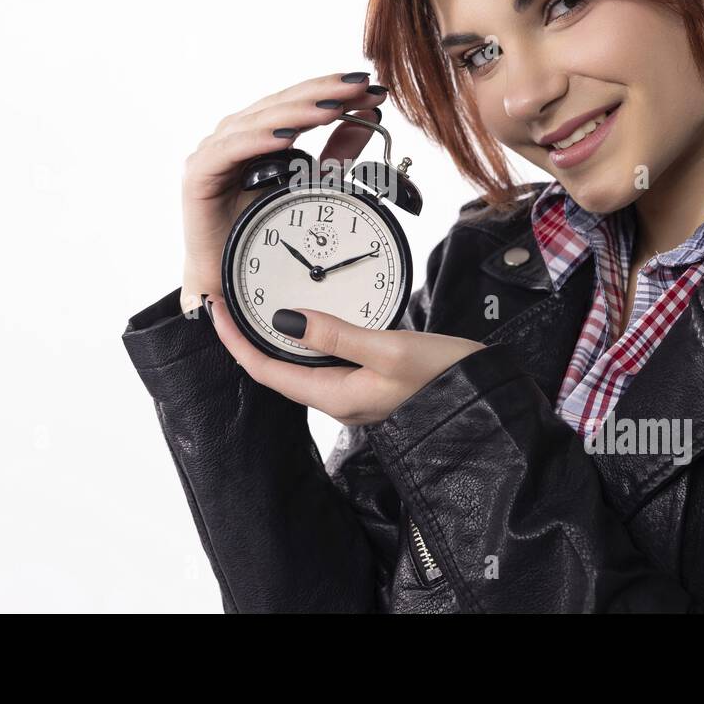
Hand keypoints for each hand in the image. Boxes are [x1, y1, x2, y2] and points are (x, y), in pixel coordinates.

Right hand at [179, 72, 385, 311]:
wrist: (229, 278)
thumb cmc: (263, 231)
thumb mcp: (313, 184)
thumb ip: (337, 152)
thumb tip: (370, 118)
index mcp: (259, 133)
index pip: (300, 103)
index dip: (334, 92)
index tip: (372, 89)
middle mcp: (234, 135)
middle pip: (282, 105)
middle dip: (324, 93)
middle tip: (360, 86)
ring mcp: (214, 151)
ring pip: (259, 122)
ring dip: (297, 112)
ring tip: (332, 106)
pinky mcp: (199, 173)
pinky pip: (230, 150)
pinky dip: (259, 140)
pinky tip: (287, 137)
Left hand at [206, 297, 485, 425]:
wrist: (489, 401)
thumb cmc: (447, 378)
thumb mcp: (390, 349)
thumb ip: (337, 334)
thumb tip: (284, 320)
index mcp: (335, 396)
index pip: (265, 370)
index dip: (234, 341)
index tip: (214, 308)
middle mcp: (338, 399)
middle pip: (275, 370)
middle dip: (245, 338)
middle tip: (226, 302)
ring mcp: (354, 393)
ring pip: (299, 365)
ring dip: (273, 339)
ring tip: (254, 308)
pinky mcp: (371, 381)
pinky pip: (324, 361)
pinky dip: (305, 339)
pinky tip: (308, 321)